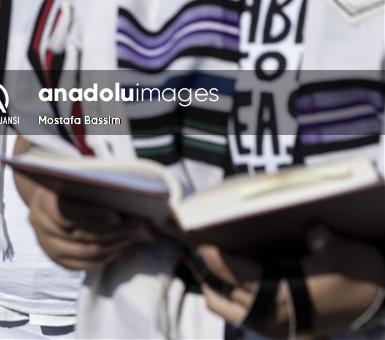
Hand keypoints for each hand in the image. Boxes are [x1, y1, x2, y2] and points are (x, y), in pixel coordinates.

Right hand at [12, 138, 153, 269]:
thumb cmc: (69, 182)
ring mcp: (47, 246)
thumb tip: (132, 196)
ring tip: (144, 234)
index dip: (92, 216)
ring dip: (120, 243)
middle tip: (146, 226)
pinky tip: (126, 244)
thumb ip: (94, 186)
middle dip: (118, 231)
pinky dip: (110, 255)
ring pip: (88, 252)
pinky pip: (88, 264)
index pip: (65, 214)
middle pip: (82, 236)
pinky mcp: (59, 260)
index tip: (118, 215)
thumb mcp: (76, 177)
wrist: (46, 195)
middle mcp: (40, 226)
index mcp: (42, 202)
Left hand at [198, 225, 384, 337]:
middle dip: (205, 266)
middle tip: (191, 240)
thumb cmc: (359, 276)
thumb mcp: (350, 256)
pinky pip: (232, 311)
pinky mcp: (269, 325)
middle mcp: (274, 318)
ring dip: (209, 281)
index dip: (219, 260)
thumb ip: (330, 246)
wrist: (374, 302)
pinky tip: (219, 270)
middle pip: (223, 292)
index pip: (242, 279)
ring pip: (221, 306)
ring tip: (201, 255)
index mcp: (289, 300)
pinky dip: (220, 292)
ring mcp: (269, 325)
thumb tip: (316, 232)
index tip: (201, 241)